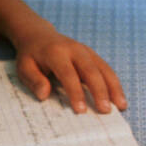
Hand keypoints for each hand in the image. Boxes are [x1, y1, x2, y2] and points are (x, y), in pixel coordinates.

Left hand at [11, 22, 127, 113]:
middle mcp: (74, 49)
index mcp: (56, 53)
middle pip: (91, 71)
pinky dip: (114, 84)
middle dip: (100, 91)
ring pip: (103, 69)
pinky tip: (119, 98)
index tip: (81, 110)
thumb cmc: (31, 56)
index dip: (75, 92)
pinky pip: (106, 69)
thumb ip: (34, 80)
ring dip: (113, 88)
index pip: (68, 74)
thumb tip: (44, 94)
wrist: (39, 35)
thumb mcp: (24, 67)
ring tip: (121, 106)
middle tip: (105, 111)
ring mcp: (86, 51)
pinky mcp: (92, 55)